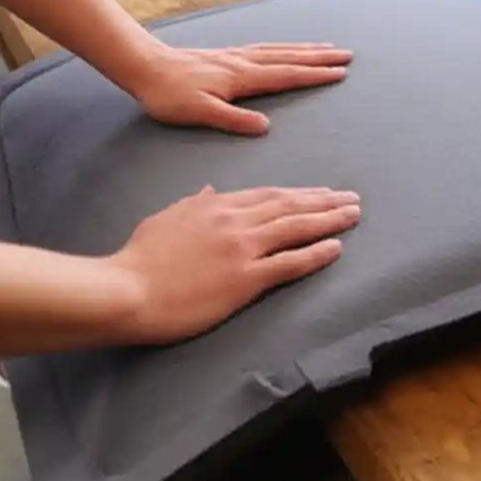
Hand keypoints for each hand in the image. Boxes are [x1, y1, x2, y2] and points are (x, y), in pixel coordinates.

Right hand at [110, 186, 360, 342]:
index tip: (320, 192)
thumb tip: (210, 190)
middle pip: (288, 205)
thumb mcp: (166, 218)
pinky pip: (289, 263)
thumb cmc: (138, 258)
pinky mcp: (245, 279)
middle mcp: (234, 220)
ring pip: (295, 227)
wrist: (128, 290)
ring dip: (329, 220)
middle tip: (351, 198)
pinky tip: (336, 248)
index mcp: (215, 204)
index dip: (298, 193)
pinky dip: (316, 253)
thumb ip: (193, 203)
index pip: (267, 194)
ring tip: (353, 215)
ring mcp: (242, 248)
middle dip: (323, 201)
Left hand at [131, 43, 352, 134]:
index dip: (314, 75)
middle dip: (319, 57)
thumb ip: (232, 119)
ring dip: (305, 49)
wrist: (145, 67)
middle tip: (347, 55)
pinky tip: (287, 49)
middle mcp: (243, 62)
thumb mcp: (199, 112)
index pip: (286, 75)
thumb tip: (265, 126)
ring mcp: (236, 56)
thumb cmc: (169, 94)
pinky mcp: (227, 56)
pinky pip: (265, 48)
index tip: (340, 73)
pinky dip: (284, 47)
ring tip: (327, 48)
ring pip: (279, 50)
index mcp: (242, 78)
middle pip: (289, 57)